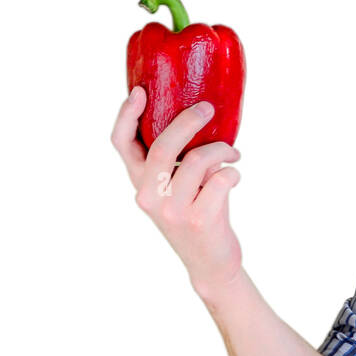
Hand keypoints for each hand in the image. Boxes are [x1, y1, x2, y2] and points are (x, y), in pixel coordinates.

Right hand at [111, 86, 243, 296]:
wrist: (211, 263)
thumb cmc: (197, 214)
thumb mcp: (177, 188)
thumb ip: (177, 160)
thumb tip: (197, 114)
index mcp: (139, 183)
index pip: (120, 144)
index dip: (125, 115)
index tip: (140, 91)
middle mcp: (148, 196)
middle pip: (163, 146)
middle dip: (188, 121)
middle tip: (208, 108)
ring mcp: (172, 210)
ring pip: (198, 160)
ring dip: (222, 149)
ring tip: (233, 153)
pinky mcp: (198, 219)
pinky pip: (221, 179)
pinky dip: (233, 172)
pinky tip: (235, 176)